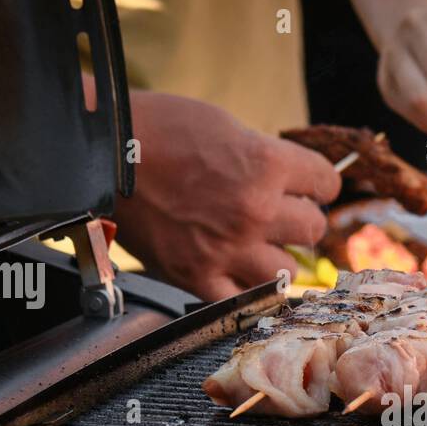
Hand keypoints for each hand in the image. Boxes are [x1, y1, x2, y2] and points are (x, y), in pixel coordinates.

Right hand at [113, 92, 340, 301]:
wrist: (100, 154)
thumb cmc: (158, 130)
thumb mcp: (225, 127)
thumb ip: (265, 159)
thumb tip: (294, 181)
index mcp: (266, 164)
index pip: (326, 184)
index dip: (317, 183)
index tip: (308, 186)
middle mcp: (255, 210)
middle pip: (312, 229)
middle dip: (297, 219)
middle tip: (278, 215)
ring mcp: (228, 248)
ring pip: (286, 269)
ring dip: (276, 256)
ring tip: (257, 244)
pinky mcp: (198, 276)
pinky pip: (243, 298)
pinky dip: (244, 287)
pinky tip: (237, 271)